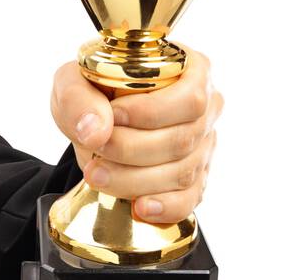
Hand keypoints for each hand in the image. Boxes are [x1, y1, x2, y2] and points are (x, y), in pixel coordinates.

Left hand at [50, 43, 222, 223]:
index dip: (151, 113)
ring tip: (98, 175)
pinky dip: (164, 207)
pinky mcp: (195, 180)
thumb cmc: (92, 94)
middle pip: (183, 139)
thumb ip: (77, 99)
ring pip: (183, 172)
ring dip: (136, 180)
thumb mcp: (73, 83)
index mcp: (191, 72)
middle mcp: (206, 110)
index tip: (113, 118)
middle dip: (133, 150)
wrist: (93, 125)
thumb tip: (95, 131)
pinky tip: (140, 207)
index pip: (190, 98)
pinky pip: (189, 200)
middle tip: (96, 151)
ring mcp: (203, 147)